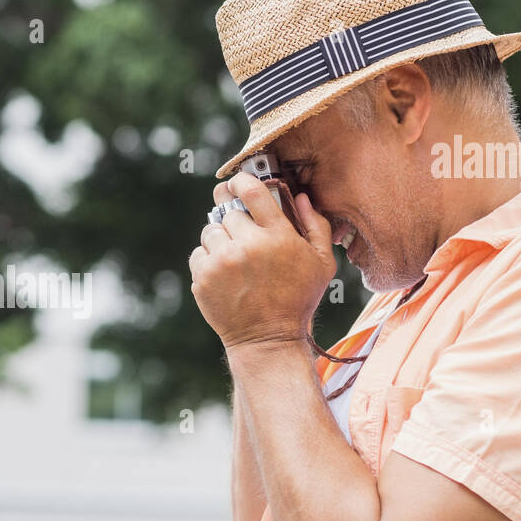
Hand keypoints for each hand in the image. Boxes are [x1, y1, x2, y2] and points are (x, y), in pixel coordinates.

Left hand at [189, 173, 336, 348]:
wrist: (266, 339)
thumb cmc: (297, 300)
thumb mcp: (322, 264)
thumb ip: (315, 225)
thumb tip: (301, 197)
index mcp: (278, 236)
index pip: (252, 190)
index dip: (241, 181)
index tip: (238, 183)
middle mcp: (248, 245)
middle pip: (228, 211)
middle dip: (233, 219)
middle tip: (241, 233)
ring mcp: (223, 261)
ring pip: (210, 230)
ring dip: (219, 239)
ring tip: (234, 258)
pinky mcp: (203, 277)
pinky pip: (198, 253)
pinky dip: (207, 260)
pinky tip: (224, 274)